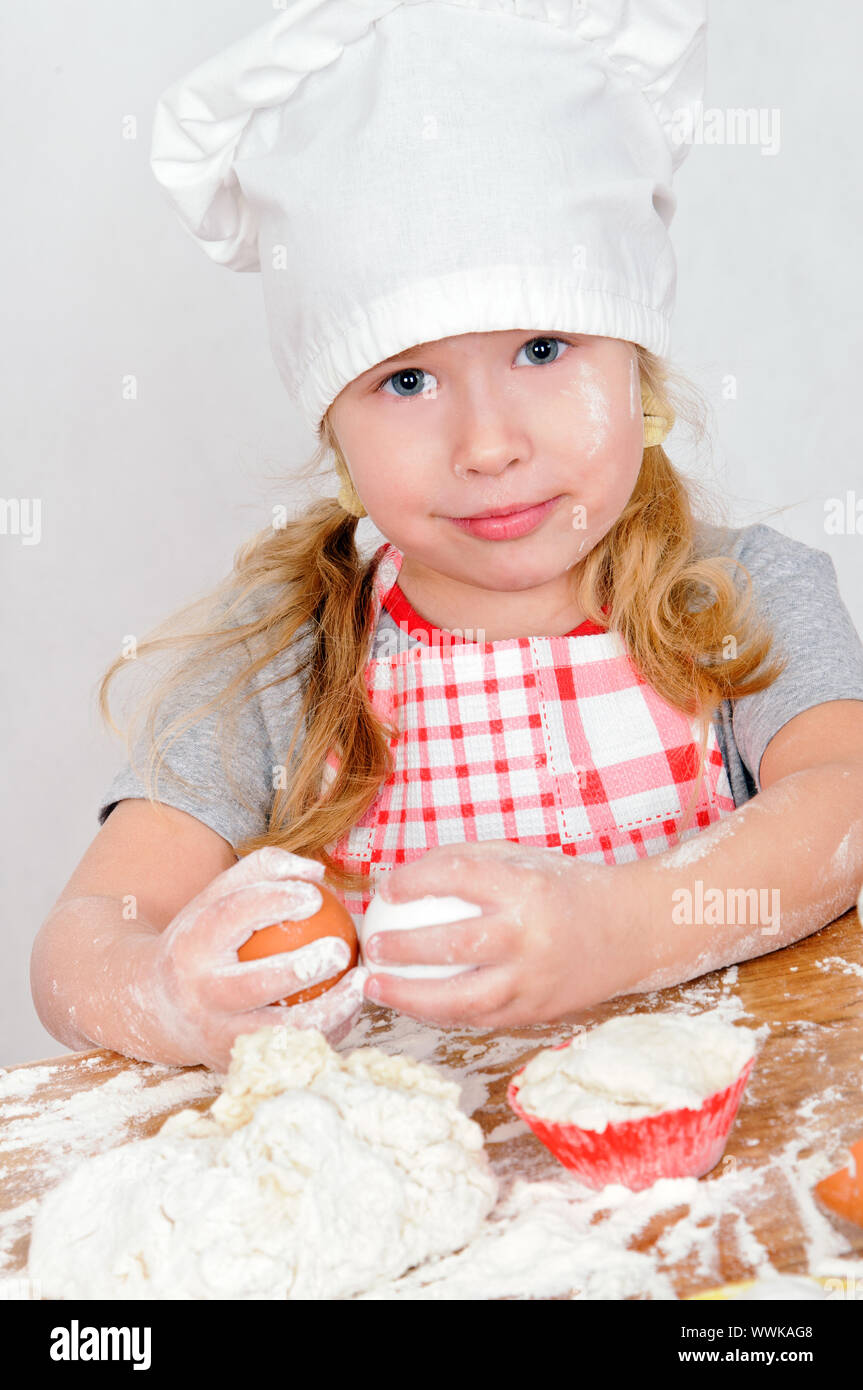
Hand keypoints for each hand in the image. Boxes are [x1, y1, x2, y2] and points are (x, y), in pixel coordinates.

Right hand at [140, 846, 368, 1069]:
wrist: (158, 1009)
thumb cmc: (201, 942)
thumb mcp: (216, 898)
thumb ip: (262, 870)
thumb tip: (316, 872)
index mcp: (192, 945)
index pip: (233, 916)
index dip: (275, 900)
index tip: (314, 896)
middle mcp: (200, 994)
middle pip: (255, 984)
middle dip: (304, 967)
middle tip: (341, 948)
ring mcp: (217, 1035)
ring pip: (280, 1031)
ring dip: (330, 1010)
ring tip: (360, 983)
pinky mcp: (236, 1063)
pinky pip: (291, 1050)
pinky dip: (327, 1030)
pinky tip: (351, 1007)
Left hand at [362, 841, 625, 1027]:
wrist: (630, 931)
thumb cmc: (564, 889)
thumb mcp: (524, 859)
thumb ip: (468, 862)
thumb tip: (401, 877)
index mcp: (527, 886)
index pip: (459, 876)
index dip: (416, 880)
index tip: (386, 888)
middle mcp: (530, 935)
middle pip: (456, 944)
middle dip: (405, 948)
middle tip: (372, 945)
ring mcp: (534, 980)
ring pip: (463, 998)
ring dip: (410, 996)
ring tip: (374, 986)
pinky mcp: (536, 1011)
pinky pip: (479, 1016)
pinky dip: (440, 1011)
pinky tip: (411, 1003)